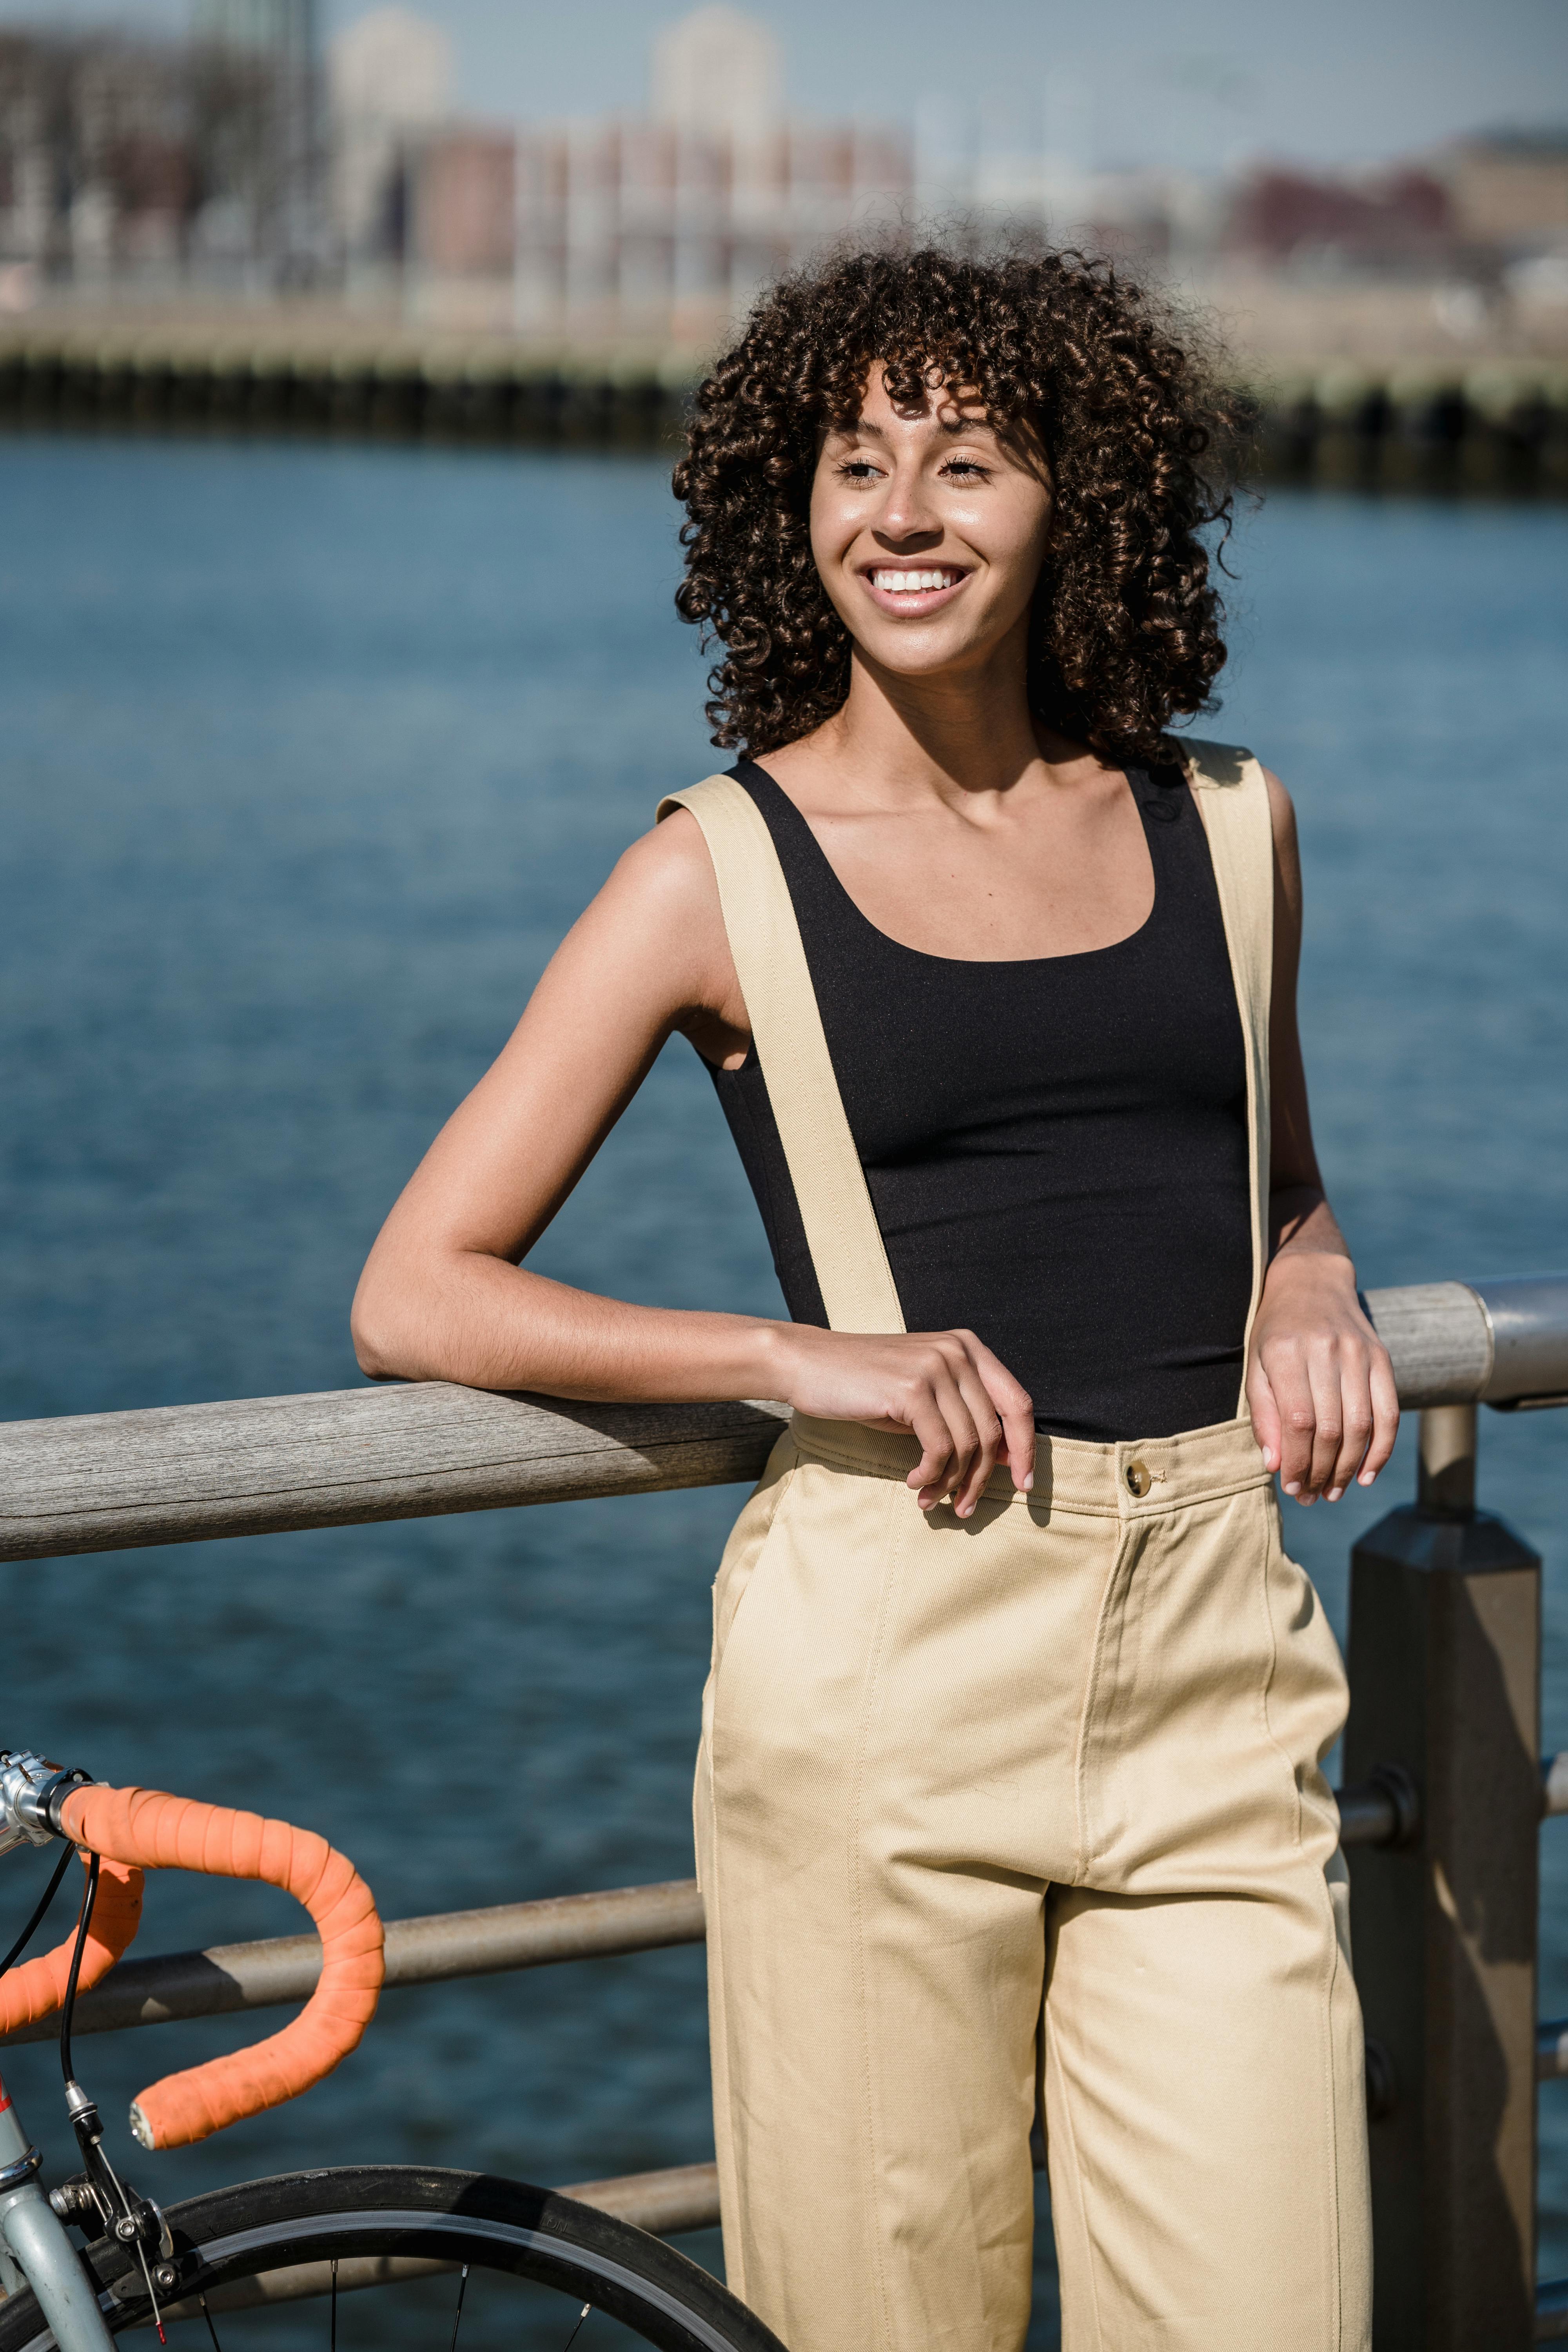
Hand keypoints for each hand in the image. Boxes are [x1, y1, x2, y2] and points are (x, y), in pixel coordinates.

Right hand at [767, 1324, 1034, 1516]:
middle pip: (994, 1430)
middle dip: (984, 1478)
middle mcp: (958, 1351)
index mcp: (968, 1347)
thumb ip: (963, 1416)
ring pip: (968, 1444)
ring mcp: (935, 1366)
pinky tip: (914, 1484)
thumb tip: (1008, 1459)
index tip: (1024, 1486)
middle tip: (967, 1508)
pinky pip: (939, 1448)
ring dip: (953, 1483)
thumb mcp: (923, 1395)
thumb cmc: (866, 1385)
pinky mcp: (910, 1388)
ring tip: (932, 1501)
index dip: (1026, 1449)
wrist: (809, 1364)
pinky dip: (930, 1475)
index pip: (1018, 1402)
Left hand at [1246, 1253, 1398, 1503]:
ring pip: (1361, 1426)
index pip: (1297, 1422)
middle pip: (1330, 1429)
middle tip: (1311, 1495)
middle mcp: (1326, 1351)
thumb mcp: (1256, 1365)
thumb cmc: (1276, 1331)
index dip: (1295, 1461)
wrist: (1312, 1281)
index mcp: (1286, 1352)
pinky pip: (1389, 1413)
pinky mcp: (1382, 1358)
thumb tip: (1274, 1465)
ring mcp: (1359, 1353)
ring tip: (1332, 1490)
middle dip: (1320, 1471)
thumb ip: (1263, 1414)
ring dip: (1348, 1468)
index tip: (1290, 1485)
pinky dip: (1381, 1450)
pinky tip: (1366, 1474)